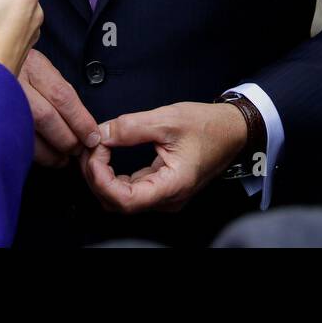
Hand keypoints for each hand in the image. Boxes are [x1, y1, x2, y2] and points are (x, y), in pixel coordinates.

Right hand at [19, 48, 100, 166]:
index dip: (80, 121)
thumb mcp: (39, 65)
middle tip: (78, 150)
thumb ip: (57, 87)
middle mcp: (14, 81)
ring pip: (28, 134)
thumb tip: (82, 119)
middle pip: (46, 117)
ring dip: (50, 153)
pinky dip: (30, 154)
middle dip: (67, 139)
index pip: (62, 96)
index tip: (92, 136)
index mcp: (32, 65)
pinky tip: (41, 157)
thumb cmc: (16, 66)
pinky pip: (12, 141)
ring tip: (62, 159)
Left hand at [80, 102, 246, 213]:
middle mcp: (167, 199)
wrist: (232, 130)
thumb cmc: (208, 126)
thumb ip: (131, 127)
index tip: (94, 152)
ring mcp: (164, 195)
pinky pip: (130, 189)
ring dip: (102, 176)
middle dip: (96, 176)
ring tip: (95, 149)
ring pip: (121, 198)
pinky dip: (114, 174)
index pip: (124, 200)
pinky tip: (107, 155)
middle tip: (88, 147)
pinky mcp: (161, 187)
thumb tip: (101, 134)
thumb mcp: (167, 119)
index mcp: (172, 186)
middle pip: (118, 203)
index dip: (101, 179)